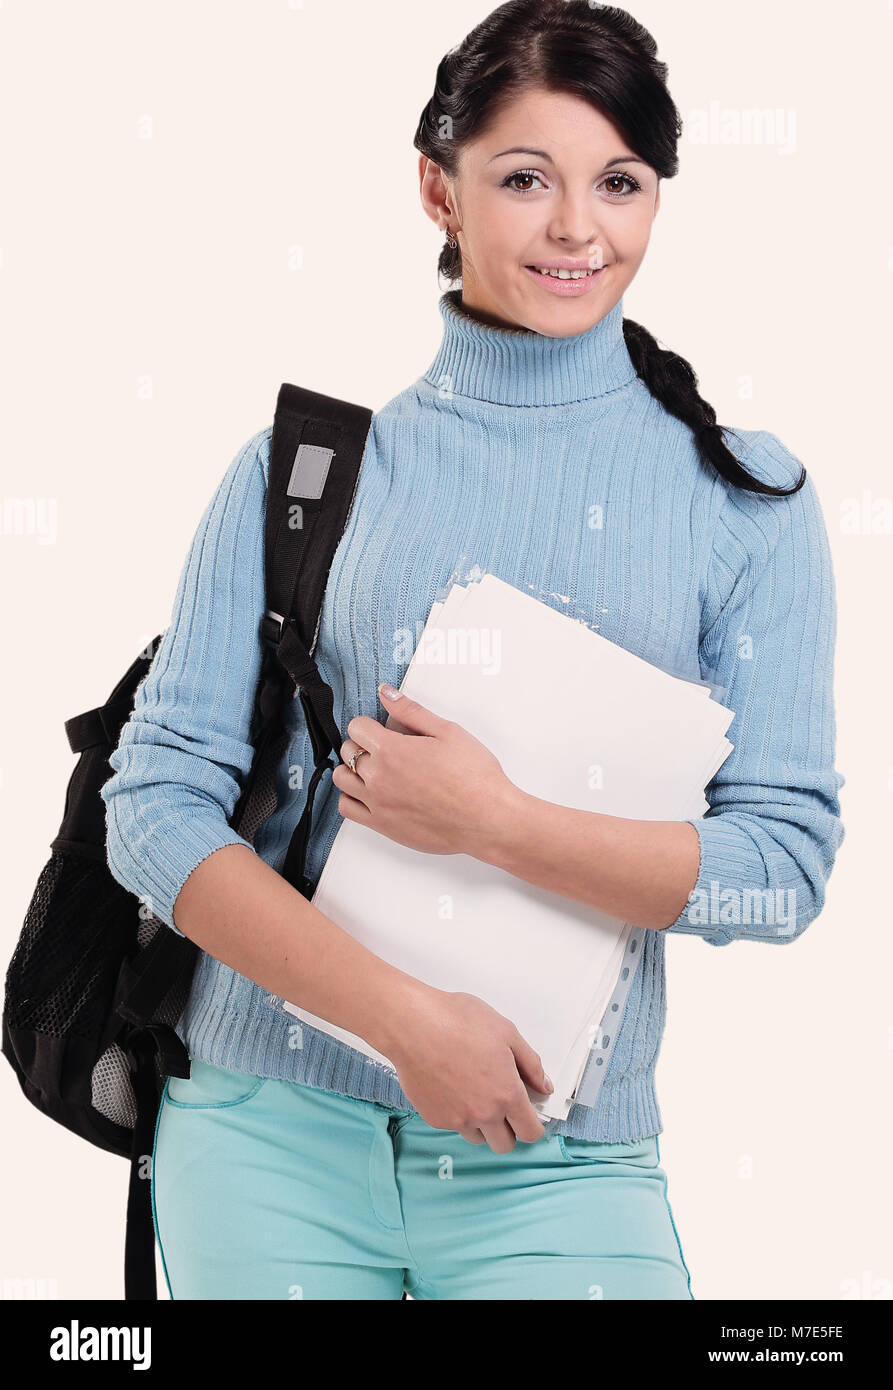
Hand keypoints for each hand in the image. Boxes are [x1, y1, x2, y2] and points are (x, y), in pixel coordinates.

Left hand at [330, 682, 515, 856]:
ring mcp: (377, 804)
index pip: (356, 727)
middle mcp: (378, 777)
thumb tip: (387, 693)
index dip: (368, 724)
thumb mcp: (447, 732)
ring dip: (353, 770)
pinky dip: (351, 797)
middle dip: (362, 745)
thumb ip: (411, 711)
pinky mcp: (382, 826)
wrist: (487, 819)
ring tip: (375, 770)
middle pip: (348, 751)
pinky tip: (369, 793)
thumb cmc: (475, 778)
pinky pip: (347, 809)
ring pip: (342, 779)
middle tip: (383, 748)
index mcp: (392, 750)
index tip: (379, 729)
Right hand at [378, 978, 554, 1151]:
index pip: (530, 1132)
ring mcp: (457, 1119)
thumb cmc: (458, 1021)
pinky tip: (452, 1087)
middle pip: (505, 1145)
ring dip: (482, 1124)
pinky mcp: (435, 1118)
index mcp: (507, 1094)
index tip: (529, 1117)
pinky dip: (458, 1114)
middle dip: (509, 1130)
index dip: (533, 1126)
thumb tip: (544, 1085)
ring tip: (474, 1092)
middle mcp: (484, 1114)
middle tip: (502, 1106)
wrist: (413, 1025)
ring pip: (479, 1138)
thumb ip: (531, 1063)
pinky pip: (454, 1126)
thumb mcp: (506, 1032)